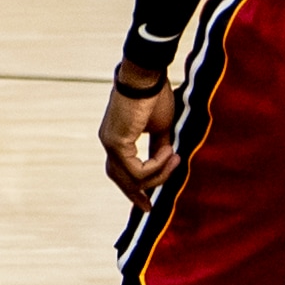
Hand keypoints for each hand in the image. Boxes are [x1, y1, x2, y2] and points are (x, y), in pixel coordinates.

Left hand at [101, 73, 178, 198]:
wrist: (146, 76)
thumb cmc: (154, 96)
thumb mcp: (161, 128)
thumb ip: (159, 148)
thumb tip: (166, 163)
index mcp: (117, 137)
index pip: (121, 171)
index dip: (134, 188)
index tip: (149, 203)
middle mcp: (109, 142)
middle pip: (121, 179)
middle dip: (137, 194)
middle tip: (150, 208)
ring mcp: (110, 143)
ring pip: (133, 178)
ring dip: (158, 174)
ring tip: (175, 157)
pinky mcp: (116, 142)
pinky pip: (137, 170)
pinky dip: (156, 166)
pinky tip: (168, 152)